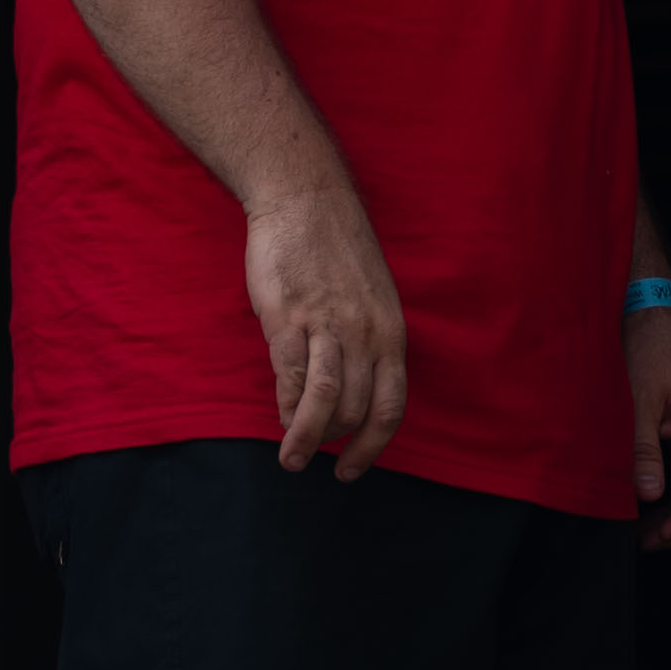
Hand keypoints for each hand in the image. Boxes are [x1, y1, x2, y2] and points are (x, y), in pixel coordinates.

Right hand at [245, 179, 409, 476]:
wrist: (304, 199)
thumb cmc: (333, 248)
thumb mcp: (371, 298)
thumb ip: (367, 342)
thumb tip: (352, 388)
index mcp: (391, 333)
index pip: (390, 407)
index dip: (373, 446)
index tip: (353, 470)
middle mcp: (366, 335)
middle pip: (355, 410)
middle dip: (335, 442)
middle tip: (314, 456)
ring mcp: (327, 326)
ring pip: (325, 401)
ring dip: (306, 439)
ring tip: (291, 461)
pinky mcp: (287, 317)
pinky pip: (290, 376)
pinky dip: (286, 405)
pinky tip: (279, 417)